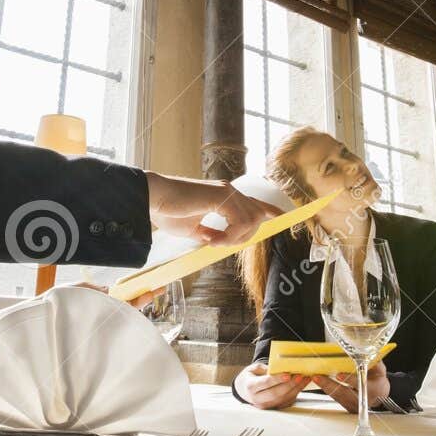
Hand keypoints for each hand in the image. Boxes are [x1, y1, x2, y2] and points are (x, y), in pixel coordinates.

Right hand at [145, 172, 280, 245]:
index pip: (254, 203)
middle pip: (257, 216)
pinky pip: (240, 221)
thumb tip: (216, 241)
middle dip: (245, 237)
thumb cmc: (168, 212)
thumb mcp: (192, 229)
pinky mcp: (221, 196)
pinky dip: (229, 236)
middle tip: (217, 244)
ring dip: (235, 238)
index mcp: (223, 197)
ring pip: (251, 220)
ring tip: (212, 242)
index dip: (269, 210)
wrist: (153, 199)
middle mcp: (229, 191)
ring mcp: (227, 192)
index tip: (282, 217)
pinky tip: (213, 239)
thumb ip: (208, 233)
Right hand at [235, 362, 311, 409]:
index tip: (287, 374)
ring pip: (283, 398)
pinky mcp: (273, 408)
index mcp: (250, 387)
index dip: (276, 379)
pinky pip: (286, 401)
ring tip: (304, 378)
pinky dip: (296, 393)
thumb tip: (282, 368)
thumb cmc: (251, 377)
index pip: (265, 383)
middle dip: (289, 384)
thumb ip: (266, 369)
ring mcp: (266, 406)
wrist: (245, 390)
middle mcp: (257, 399)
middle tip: (299, 376)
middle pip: (275, 393)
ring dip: (296, 388)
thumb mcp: (253, 369)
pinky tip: (302, 384)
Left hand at [314, 360, 389, 412]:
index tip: (340, 375)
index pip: (360, 385)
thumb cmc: (378, 380)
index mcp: (373, 389)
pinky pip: (335, 398)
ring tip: (315, 377)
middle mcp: (362, 399)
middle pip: (344, 393)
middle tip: (318, 376)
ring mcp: (353, 405)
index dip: (350, 380)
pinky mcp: (346, 406)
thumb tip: (367, 350)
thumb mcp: (380, 370)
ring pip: (337, 396)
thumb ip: (374, 362)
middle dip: (329, 384)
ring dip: (325, 386)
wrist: (380, 395)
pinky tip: (318, 382)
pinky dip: (326, 389)